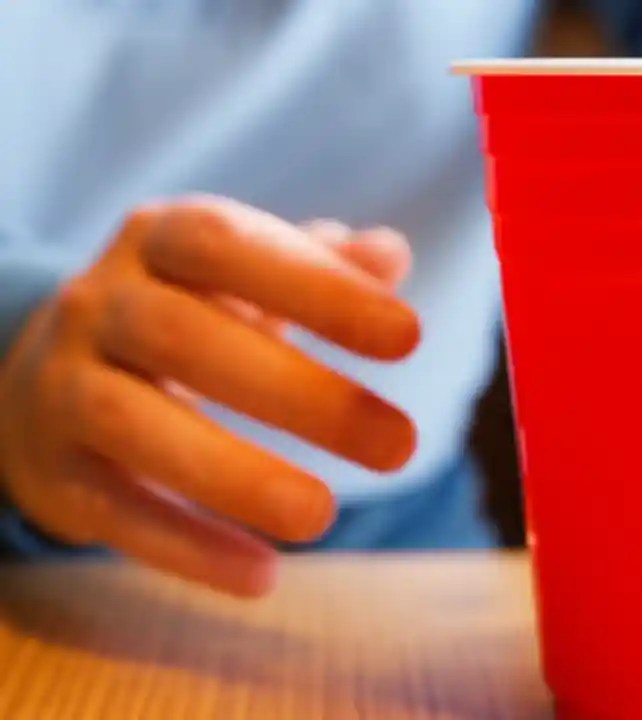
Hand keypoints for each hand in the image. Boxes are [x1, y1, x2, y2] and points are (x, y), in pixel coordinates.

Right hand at [0, 197, 419, 596]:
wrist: (46, 378)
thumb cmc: (187, 315)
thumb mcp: (245, 277)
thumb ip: (322, 265)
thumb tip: (391, 254)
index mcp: (159, 240)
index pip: (228, 246)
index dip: (317, 288)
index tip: (408, 336)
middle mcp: (100, 304)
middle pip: (184, 338)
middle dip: (298, 394)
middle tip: (400, 446)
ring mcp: (64, 387)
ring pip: (135, 425)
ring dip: (234, 476)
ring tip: (321, 516)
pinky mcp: (55, 474)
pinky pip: (115, 510)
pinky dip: (187, 547)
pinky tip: (262, 576)